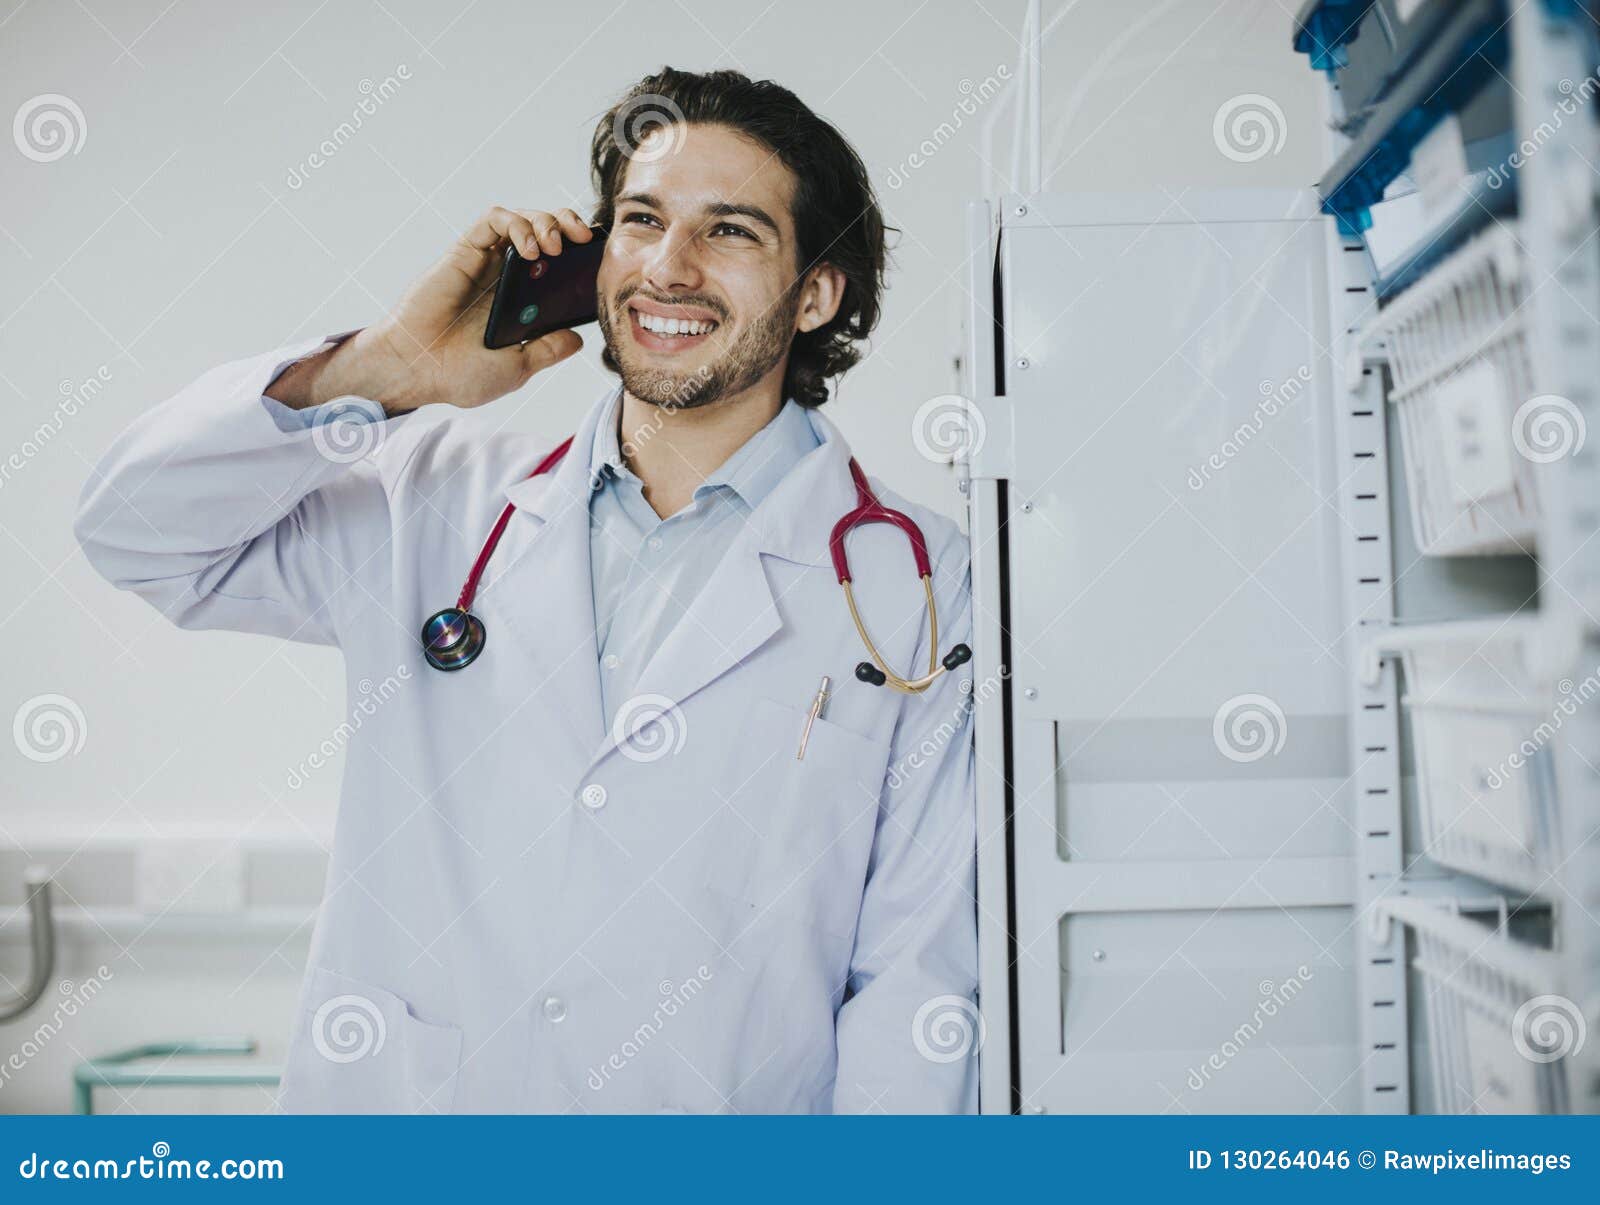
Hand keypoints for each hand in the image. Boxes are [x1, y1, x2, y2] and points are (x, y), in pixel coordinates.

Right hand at [268, 206, 594, 413]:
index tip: (602, 256)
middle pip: (546, 233)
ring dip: (547, 221)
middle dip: (570, 225)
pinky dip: (516, 224)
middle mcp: (507, 277)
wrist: (416, 372)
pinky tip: (530, 247)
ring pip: (523, 219)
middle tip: (585, 238)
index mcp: (523, 302)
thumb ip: (548, 350)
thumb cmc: (459, 374)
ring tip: (556, 246)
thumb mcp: (518, 368)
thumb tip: (579, 338)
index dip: (582, 255)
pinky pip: (494, 221)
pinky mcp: (465, 252)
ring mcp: (487, 263)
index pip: (559, 266)